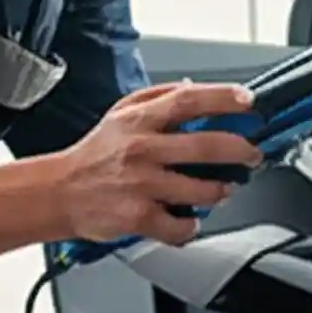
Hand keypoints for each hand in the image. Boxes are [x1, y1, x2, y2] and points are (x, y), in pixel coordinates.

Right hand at [51, 82, 263, 245]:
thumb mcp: (121, 113)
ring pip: (201, 189)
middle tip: (252, 155)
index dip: (223, 98)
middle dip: (240, 150)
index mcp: (139, 120)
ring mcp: (141, 184)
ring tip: (225, 189)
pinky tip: (190, 219)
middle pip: (205, 145)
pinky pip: (180, 225)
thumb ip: (158, 97)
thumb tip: (194, 87)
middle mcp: (142, 150)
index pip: (189, 100)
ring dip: (222, 190)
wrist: (58, 192)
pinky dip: (191, 225)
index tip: (248, 101)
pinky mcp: (138, 216)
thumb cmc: (95, 153)